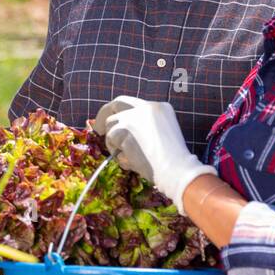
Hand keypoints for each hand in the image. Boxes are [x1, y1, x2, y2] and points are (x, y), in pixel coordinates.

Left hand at [96, 96, 216, 211]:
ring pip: (111, 127)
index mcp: (159, 107)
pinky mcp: (124, 129)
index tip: (110, 121)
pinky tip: (133, 162)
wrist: (177, 170)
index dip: (118, 112)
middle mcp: (146, 107)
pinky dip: (118, 155)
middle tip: (98, 130)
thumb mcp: (162, 134)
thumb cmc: (172, 161)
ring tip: (131, 158)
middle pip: (116, 105)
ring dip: (115, 144)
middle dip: (103, 116)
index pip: (131, 103)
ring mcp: (133, 117)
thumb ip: (144, 127)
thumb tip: (119, 130)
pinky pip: (112, 142)